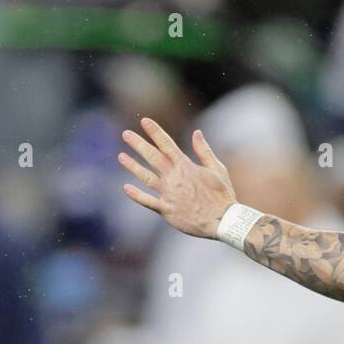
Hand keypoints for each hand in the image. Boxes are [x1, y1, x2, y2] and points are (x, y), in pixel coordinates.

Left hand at [119, 117, 235, 238]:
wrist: (222, 221)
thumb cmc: (222, 195)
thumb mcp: (217, 169)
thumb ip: (204, 150)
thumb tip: (196, 133)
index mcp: (186, 167)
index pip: (167, 144)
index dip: (155, 132)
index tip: (144, 121)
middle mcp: (174, 178)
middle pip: (152, 157)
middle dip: (138, 144)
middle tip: (125, 134)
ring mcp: (168, 194)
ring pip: (146, 177)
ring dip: (133, 166)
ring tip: (121, 156)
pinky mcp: (166, 210)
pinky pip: (148, 201)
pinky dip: (136, 195)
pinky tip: (126, 188)